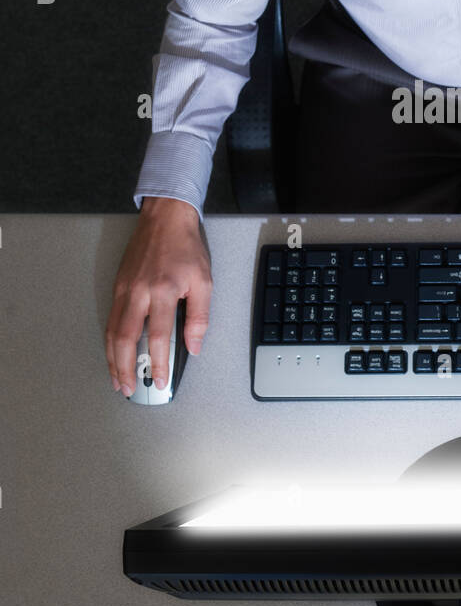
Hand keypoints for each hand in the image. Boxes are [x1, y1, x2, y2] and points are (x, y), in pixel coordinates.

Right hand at [105, 197, 212, 395]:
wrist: (165, 217)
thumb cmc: (186, 247)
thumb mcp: (204, 281)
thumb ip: (198, 317)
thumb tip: (194, 346)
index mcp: (162, 292)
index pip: (158, 338)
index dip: (158, 363)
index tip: (160, 381)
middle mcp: (138, 292)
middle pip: (125, 340)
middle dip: (125, 369)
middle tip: (129, 388)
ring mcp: (124, 289)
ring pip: (112, 332)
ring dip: (113, 359)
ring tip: (118, 378)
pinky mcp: (117, 286)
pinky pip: (111, 319)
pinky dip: (110, 341)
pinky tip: (114, 352)